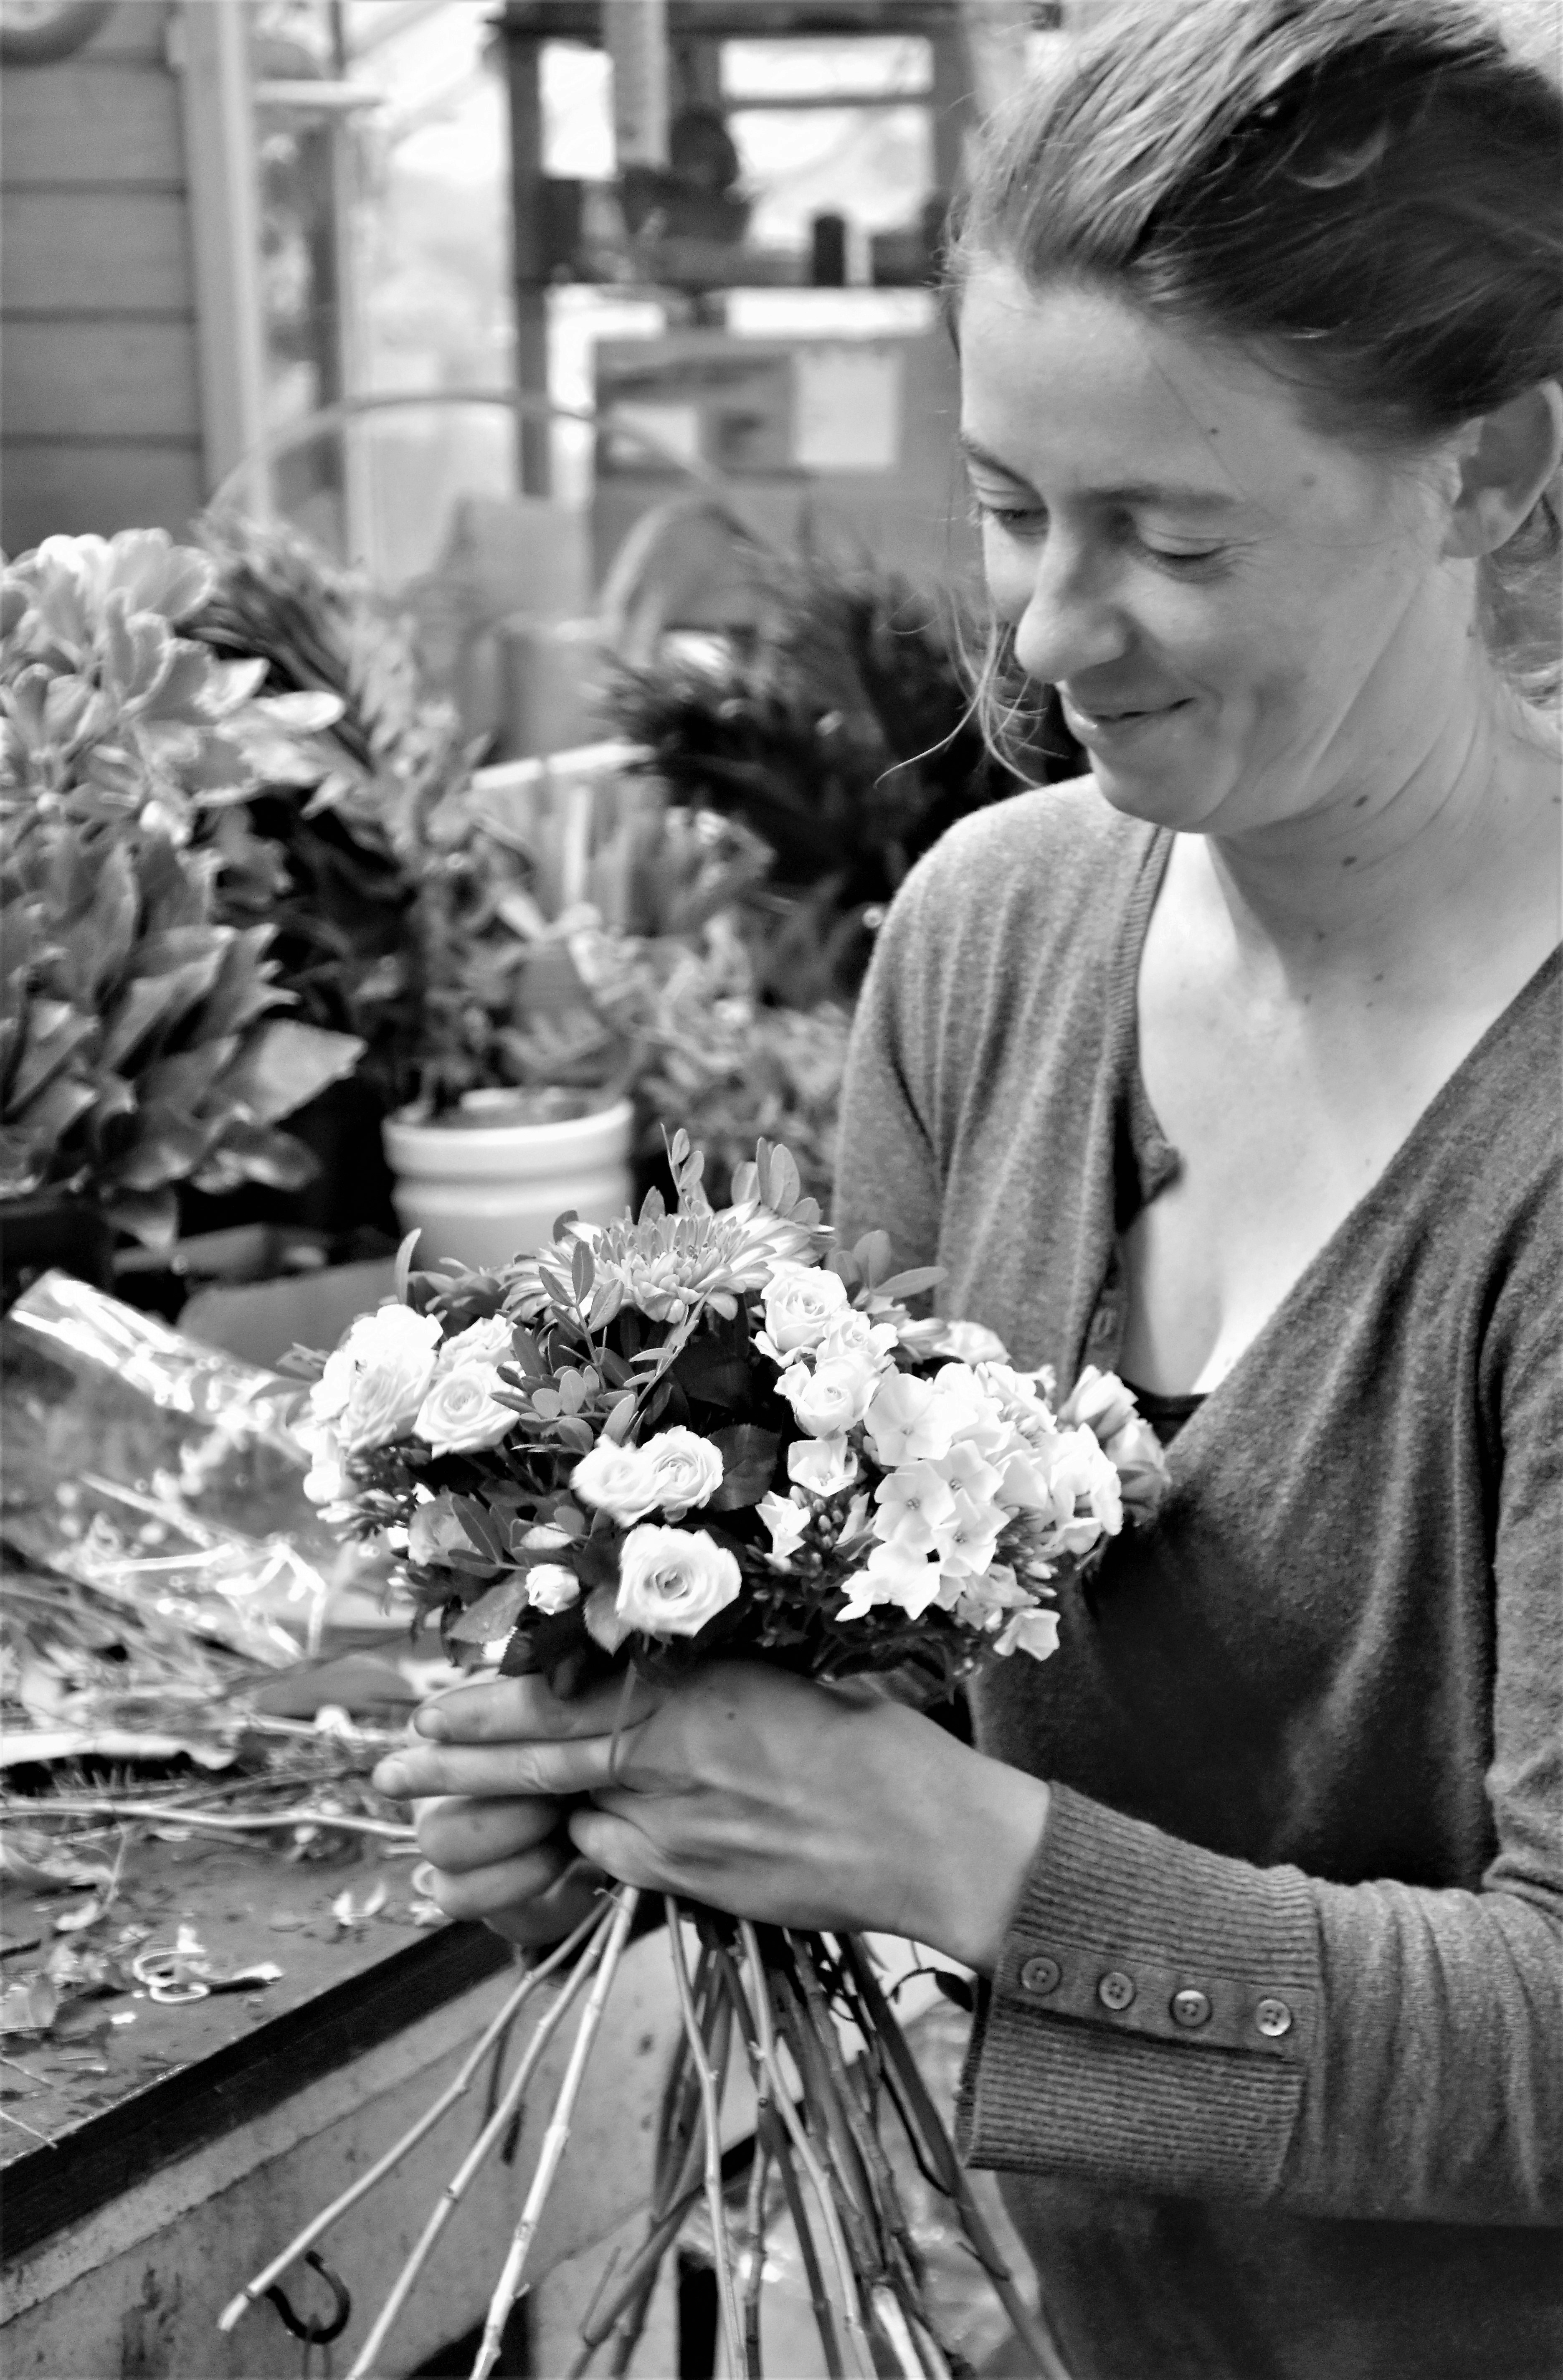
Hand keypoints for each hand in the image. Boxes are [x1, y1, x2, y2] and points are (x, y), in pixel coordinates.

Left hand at [376, 1664, 1049, 1974]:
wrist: (930, 1839)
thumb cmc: (872, 1743)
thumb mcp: (784, 1675)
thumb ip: (702, 1673)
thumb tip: (629, 1656)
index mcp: (696, 1683)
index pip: (565, 1688)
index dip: (489, 1701)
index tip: (436, 1706)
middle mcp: (675, 1750)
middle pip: (538, 1755)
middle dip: (455, 1767)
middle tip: (390, 1774)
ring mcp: (679, 1824)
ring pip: (571, 1818)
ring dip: (510, 1825)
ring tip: (440, 1838)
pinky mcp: (692, 1880)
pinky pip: (617, 1863)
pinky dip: (591, 1854)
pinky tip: (579, 1851)